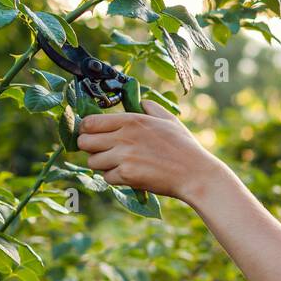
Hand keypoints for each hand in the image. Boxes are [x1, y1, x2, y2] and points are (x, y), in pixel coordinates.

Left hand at [77, 100, 219, 202]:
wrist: (195, 174)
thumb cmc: (184, 148)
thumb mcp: (169, 121)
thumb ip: (152, 108)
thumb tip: (142, 101)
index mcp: (132, 120)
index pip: (90, 122)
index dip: (86, 130)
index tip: (91, 135)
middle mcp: (124, 136)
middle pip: (85, 142)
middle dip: (90, 148)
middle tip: (102, 152)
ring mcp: (124, 156)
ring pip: (92, 162)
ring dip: (102, 165)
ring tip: (118, 164)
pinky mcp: (127, 175)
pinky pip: (106, 178)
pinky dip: (115, 179)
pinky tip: (130, 176)